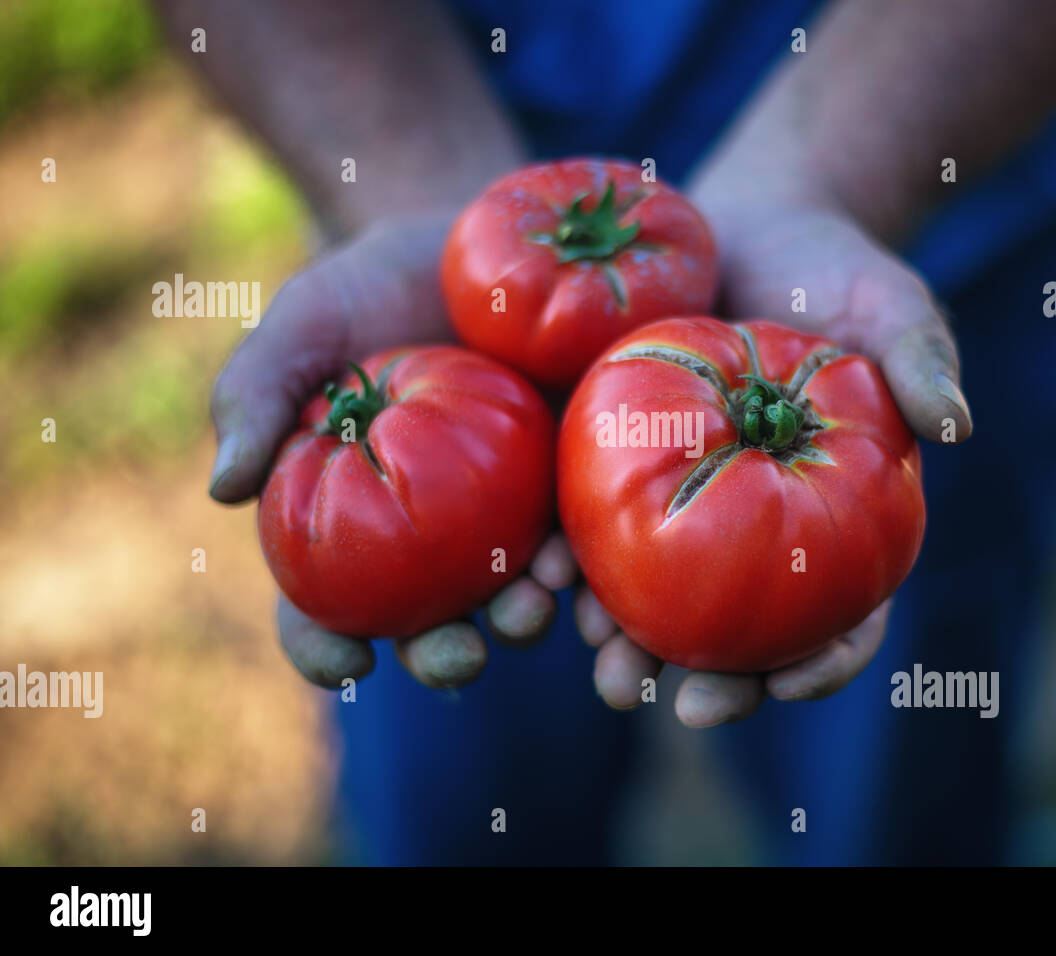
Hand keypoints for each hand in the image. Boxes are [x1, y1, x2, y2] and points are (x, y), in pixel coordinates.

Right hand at [209, 212, 572, 688]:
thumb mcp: (307, 321)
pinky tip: (593, 560)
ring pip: (514, 596)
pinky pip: (583, 539)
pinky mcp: (573, 483)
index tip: (350, 663)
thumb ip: (256, 391)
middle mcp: (431, 538)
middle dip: (445, 654)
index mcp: (352, 519)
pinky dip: (588, 563)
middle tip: (461, 654)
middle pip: (430, 623)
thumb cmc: (373, 284)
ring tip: (537, 602)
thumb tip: (223, 490)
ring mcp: (508, 517)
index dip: (327, 649)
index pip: (323, 608)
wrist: (476, 235)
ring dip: (525, 618)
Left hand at [577, 187, 971, 726]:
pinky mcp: (617, 464)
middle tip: (673, 702)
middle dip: (710, 680)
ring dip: (624, 640)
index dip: (821, 662)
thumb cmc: (835, 271)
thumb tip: (956, 426)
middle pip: (741, 633)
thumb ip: (919, 362)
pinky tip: (539, 579)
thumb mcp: (890, 307)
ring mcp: (684, 504)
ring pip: (655, 598)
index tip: (784, 686)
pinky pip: (588, 526)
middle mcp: (757, 529)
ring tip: (597, 660)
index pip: (844, 618)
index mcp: (835, 521)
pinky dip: (566, 560)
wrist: (749, 223)